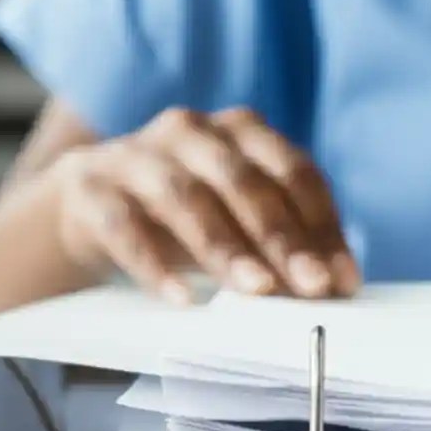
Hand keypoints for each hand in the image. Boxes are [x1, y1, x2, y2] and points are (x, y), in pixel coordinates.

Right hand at [50, 107, 360, 302]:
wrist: (87, 204)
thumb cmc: (185, 214)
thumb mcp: (237, 219)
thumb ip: (283, 244)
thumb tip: (335, 286)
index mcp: (242, 131)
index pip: (294, 173)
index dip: (323, 226)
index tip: (343, 279)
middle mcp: (192, 131)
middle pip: (245, 182)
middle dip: (283, 237)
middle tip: (312, 286)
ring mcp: (137, 155)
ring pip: (188, 199)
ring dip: (226, 248)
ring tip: (256, 291)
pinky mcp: (91, 188)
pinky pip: (126, 227)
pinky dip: (156, 264)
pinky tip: (183, 299)